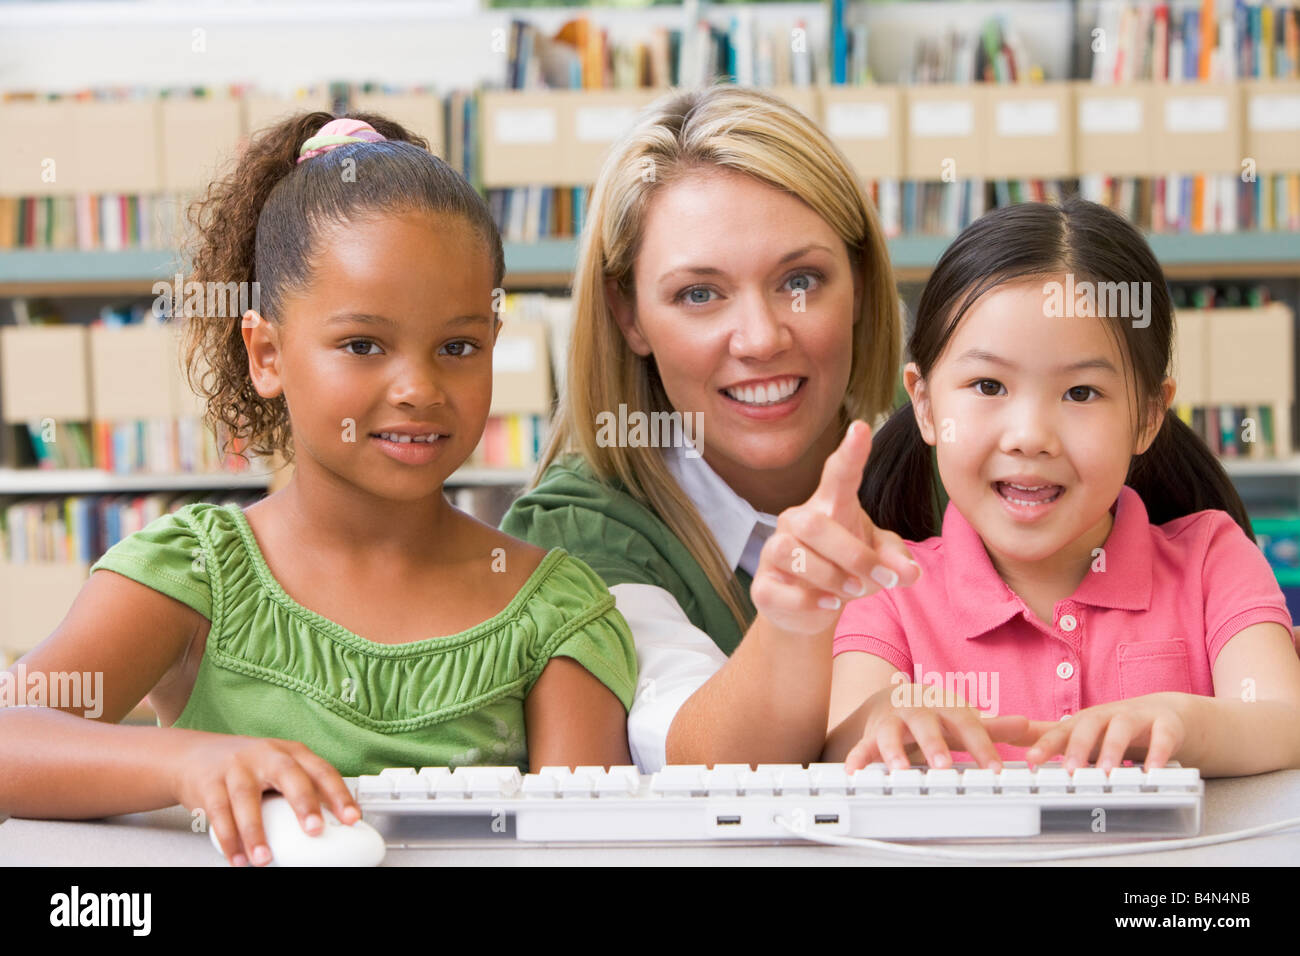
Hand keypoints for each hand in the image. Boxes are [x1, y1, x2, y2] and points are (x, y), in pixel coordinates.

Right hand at [170, 733, 360, 865]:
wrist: (193, 755)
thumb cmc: (245, 768)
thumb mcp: (277, 770)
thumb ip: (299, 793)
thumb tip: (327, 830)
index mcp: (291, 753)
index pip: (321, 771)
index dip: (339, 794)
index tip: (352, 818)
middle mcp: (266, 755)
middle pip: (289, 775)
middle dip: (304, 803)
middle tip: (314, 830)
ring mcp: (236, 767)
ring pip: (247, 798)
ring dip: (255, 832)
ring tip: (264, 859)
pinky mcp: (209, 782)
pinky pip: (219, 812)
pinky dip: (228, 839)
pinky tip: (237, 858)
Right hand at [751, 420, 919, 637]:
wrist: (809, 611)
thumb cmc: (844, 569)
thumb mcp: (876, 558)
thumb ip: (896, 558)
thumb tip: (909, 573)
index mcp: (828, 506)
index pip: (837, 474)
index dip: (850, 453)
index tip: (860, 429)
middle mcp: (797, 521)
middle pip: (815, 525)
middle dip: (853, 555)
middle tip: (882, 579)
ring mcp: (774, 552)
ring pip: (794, 555)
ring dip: (832, 578)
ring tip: (852, 592)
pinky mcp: (763, 585)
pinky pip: (780, 590)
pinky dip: (809, 602)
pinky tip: (828, 605)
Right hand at [844, 683, 1034, 771]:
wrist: (892, 699)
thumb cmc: (934, 715)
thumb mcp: (961, 718)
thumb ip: (993, 727)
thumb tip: (1029, 726)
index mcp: (944, 707)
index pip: (966, 725)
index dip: (981, 746)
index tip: (994, 769)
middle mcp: (917, 710)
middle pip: (925, 725)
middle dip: (933, 745)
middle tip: (943, 766)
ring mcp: (893, 722)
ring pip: (890, 734)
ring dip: (894, 751)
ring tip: (900, 770)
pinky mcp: (871, 734)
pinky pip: (862, 746)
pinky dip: (857, 758)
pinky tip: (854, 772)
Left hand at [1022, 693, 1189, 771]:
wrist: (1167, 714)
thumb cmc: (1115, 726)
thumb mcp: (1082, 731)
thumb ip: (1049, 735)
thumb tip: (1008, 736)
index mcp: (1085, 721)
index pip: (1061, 731)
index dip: (1046, 744)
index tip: (1031, 761)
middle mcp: (1108, 716)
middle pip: (1089, 725)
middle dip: (1078, 747)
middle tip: (1070, 771)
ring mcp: (1137, 718)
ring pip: (1122, 728)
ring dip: (1113, 749)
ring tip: (1107, 773)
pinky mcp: (1166, 725)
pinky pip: (1163, 737)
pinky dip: (1158, 753)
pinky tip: (1152, 772)